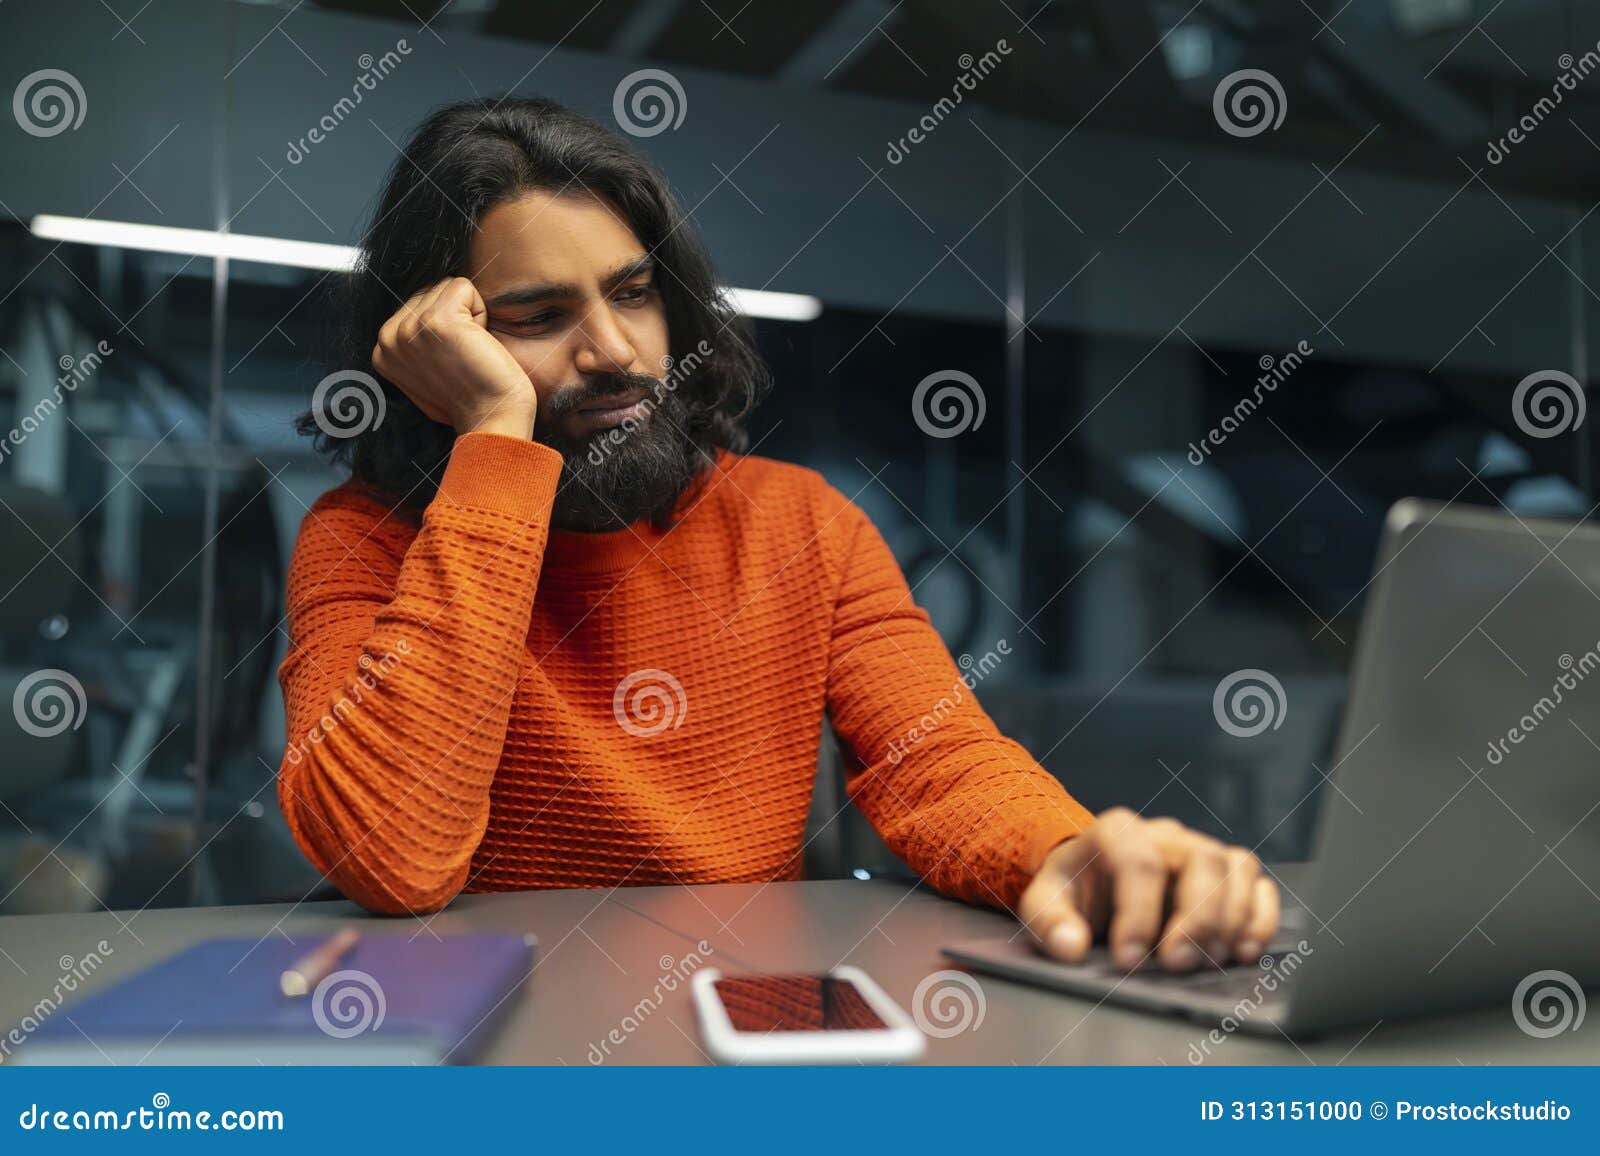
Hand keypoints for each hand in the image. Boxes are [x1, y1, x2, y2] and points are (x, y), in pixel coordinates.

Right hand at [371, 276, 537, 438]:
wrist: (492, 418)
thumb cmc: (469, 400)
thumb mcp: (425, 371)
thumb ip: (414, 344)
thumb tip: (419, 312)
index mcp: (382, 350)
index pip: (417, 302)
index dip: (445, 326)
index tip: (451, 361)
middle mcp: (388, 338)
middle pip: (431, 290)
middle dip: (457, 318)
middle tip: (463, 357)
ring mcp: (409, 328)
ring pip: (447, 287)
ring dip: (470, 316)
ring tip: (470, 351)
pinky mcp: (436, 321)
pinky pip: (464, 287)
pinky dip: (481, 312)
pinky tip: (478, 343)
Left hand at [1017, 808, 1278, 972]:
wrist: (1093, 881)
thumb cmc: (1074, 892)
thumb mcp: (1045, 903)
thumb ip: (1050, 923)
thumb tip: (1070, 946)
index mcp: (1116, 832)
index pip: (1138, 862)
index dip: (1138, 912)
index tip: (1129, 958)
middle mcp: (1165, 834)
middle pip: (1200, 860)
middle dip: (1196, 917)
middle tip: (1179, 964)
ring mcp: (1199, 848)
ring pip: (1233, 867)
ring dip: (1230, 918)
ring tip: (1213, 960)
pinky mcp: (1226, 870)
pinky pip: (1256, 882)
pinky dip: (1259, 915)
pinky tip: (1244, 949)